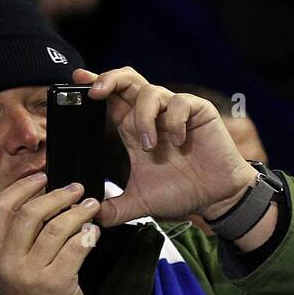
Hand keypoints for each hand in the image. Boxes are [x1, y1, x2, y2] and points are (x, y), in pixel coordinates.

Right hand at [0, 173, 101, 294]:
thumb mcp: (12, 266)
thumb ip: (20, 237)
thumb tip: (46, 196)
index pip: (0, 207)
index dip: (23, 187)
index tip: (43, 177)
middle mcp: (7, 262)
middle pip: (29, 213)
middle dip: (57, 195)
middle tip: (78, 189)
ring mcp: (30, 274)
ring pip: (56, 228)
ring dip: (78, 212)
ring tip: (92, 206)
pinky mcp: (55, 283)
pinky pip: (75, 248)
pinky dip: (87, 235)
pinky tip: (93, 233)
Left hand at [74, 67, 257, 226]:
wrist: (216, 199)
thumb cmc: (182, 193)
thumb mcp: (140, 202)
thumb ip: (114, 209)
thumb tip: (88, 216)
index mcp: (134, 129)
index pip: (111, 99)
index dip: (94, 84)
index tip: (77, 80)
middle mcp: (152, 115)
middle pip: (127, 79)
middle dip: (109, 78)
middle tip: (96, 93)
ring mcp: (174, 111)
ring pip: (150, 92)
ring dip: (144, 118)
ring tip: (150, 147)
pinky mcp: (198, 111)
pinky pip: (180, 103)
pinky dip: (174, 122)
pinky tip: (178, 142)